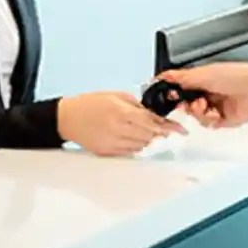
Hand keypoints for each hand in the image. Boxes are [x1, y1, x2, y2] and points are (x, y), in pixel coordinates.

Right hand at [57, 91, 186, 156]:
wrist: (67, 118)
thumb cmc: (88, 104)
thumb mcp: (115, 96)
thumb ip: (136, 105)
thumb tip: (153, 113)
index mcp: (120, 112)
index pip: (152, 122)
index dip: (169, 126)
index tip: (180, 130)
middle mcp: (117, 129)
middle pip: (149, 135)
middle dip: (160, 132)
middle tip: (168, 130)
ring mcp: (112, 143)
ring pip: (141, 145)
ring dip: (148, 139)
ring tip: (145, 131)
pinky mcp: (107, 152)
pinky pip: (130, 152)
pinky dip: (136, 145)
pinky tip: (132, 137)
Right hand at [155, 63, 247, 128]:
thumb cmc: (235, 76)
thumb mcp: (202, 74)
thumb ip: (180, 77)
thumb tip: (163, 75)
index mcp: (202, 78)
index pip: (181, 87)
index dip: (174, 94)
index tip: (170, 97)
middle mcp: (208, 92)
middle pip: (186, 103)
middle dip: (187, 105)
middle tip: (190, 103)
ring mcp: (215, 106)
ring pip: (195, 116)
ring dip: (199, 113)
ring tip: (206, 107)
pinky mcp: (222, 119)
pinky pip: (207, 124)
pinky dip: (209, 120)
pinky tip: (215, 114)